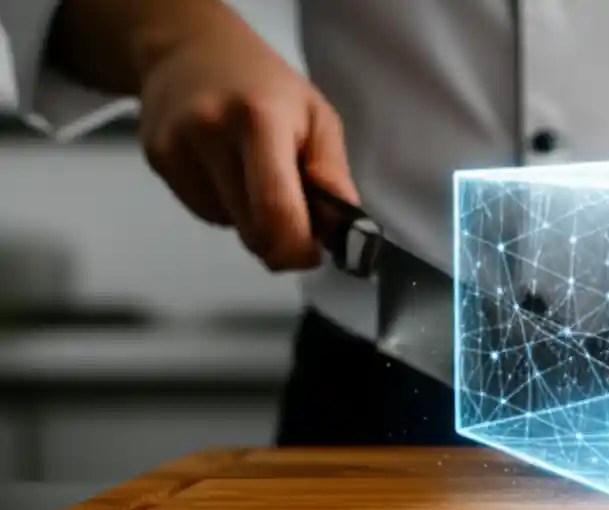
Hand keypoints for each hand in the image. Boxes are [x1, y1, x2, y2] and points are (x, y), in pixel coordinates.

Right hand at [135, 8, 356, 270]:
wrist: (191, 48)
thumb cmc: (265, 86)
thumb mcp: (318, 117)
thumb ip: (332, 175)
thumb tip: (342, 230)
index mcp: (259, 119)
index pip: (275, 209)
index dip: (297, 247)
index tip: (312, 252)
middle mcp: (210, 131)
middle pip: (252, 227)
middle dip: (281, 237)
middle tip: (295, 212)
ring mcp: (177, 146)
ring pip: (227, 225)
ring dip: (250, 219)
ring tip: (254, 173)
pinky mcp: (157, 159)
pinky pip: (202, 212)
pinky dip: (224, 206)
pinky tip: (226, 170)